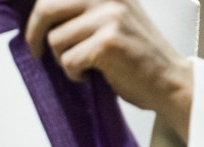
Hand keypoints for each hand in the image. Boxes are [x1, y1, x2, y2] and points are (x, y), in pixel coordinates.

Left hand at [24, 0, 192, 140]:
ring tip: (85, 65)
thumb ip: (85, 8)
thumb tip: (41, 12)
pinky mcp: (107, 43)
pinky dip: (75, 74)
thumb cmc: (138, 54)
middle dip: (35, 34)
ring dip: (64, 60)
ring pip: (56, 40)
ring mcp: (109, 17)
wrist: (169, 80)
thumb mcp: (113, 16)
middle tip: (36, 51)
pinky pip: (69, 61)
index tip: (34, 29)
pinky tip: (92, 75)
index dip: (38, 13)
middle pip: (46, 8)